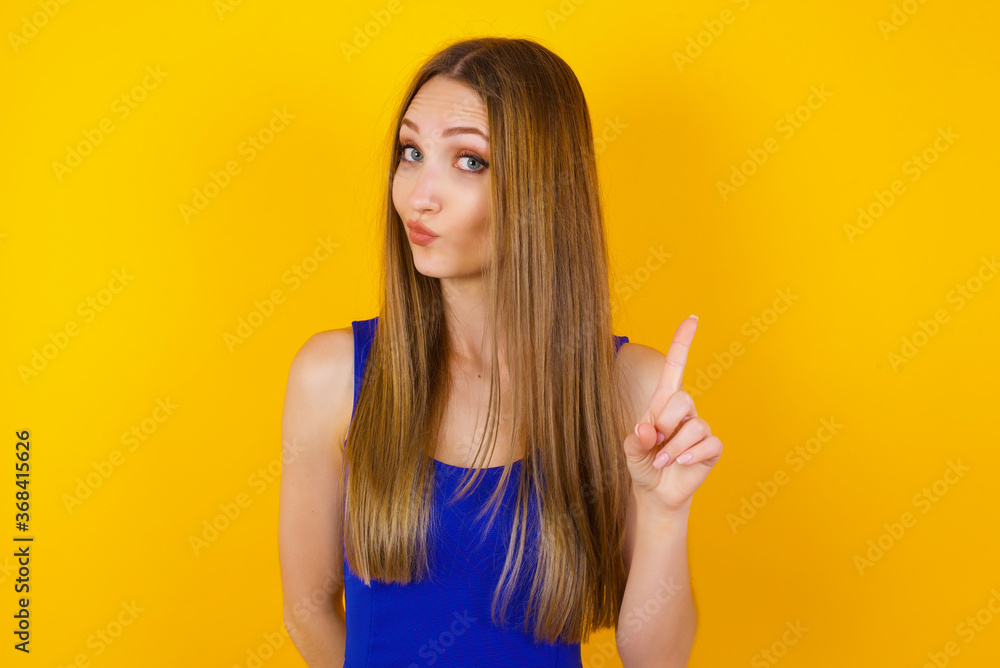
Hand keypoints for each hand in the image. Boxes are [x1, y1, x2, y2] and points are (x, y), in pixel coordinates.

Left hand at [623, 316, 722, 515]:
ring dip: (674, 446)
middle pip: (682, 398)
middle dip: (665, 421)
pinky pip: (708, 444)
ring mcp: (700, 429)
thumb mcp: (631, 451)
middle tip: (656, 441)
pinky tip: (680, 463)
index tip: (692, 318)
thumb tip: (647, 430)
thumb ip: (636, 439)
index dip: (683, 342)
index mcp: (663, 403)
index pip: (675, 367)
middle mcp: (685, 412)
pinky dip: (691, 455)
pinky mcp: (712, 448)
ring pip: (695, 425)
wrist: (656, 492)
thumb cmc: (644, 463)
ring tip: (663, 460)